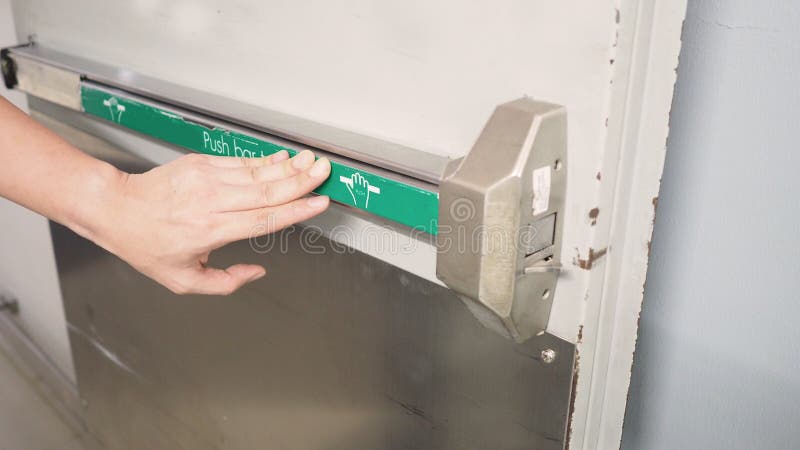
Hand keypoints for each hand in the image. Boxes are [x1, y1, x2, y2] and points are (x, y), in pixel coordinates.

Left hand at [84, 149, 330, 294]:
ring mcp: (206, 178)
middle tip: (324, 172)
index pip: (264, 219)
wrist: (115, 207)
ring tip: (312, 161)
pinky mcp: (200, 163)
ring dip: (289, 166)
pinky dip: (265, 160)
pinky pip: (240, 162)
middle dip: (301, 180)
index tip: (319, 203)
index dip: (296, 210)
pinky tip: (282, 157)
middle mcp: (211, 201)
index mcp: (210, 230)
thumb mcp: (182, 280)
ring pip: (257, 173)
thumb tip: (256, 271)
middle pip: (267, 190)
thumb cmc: (146, 245)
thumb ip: (224, 282)